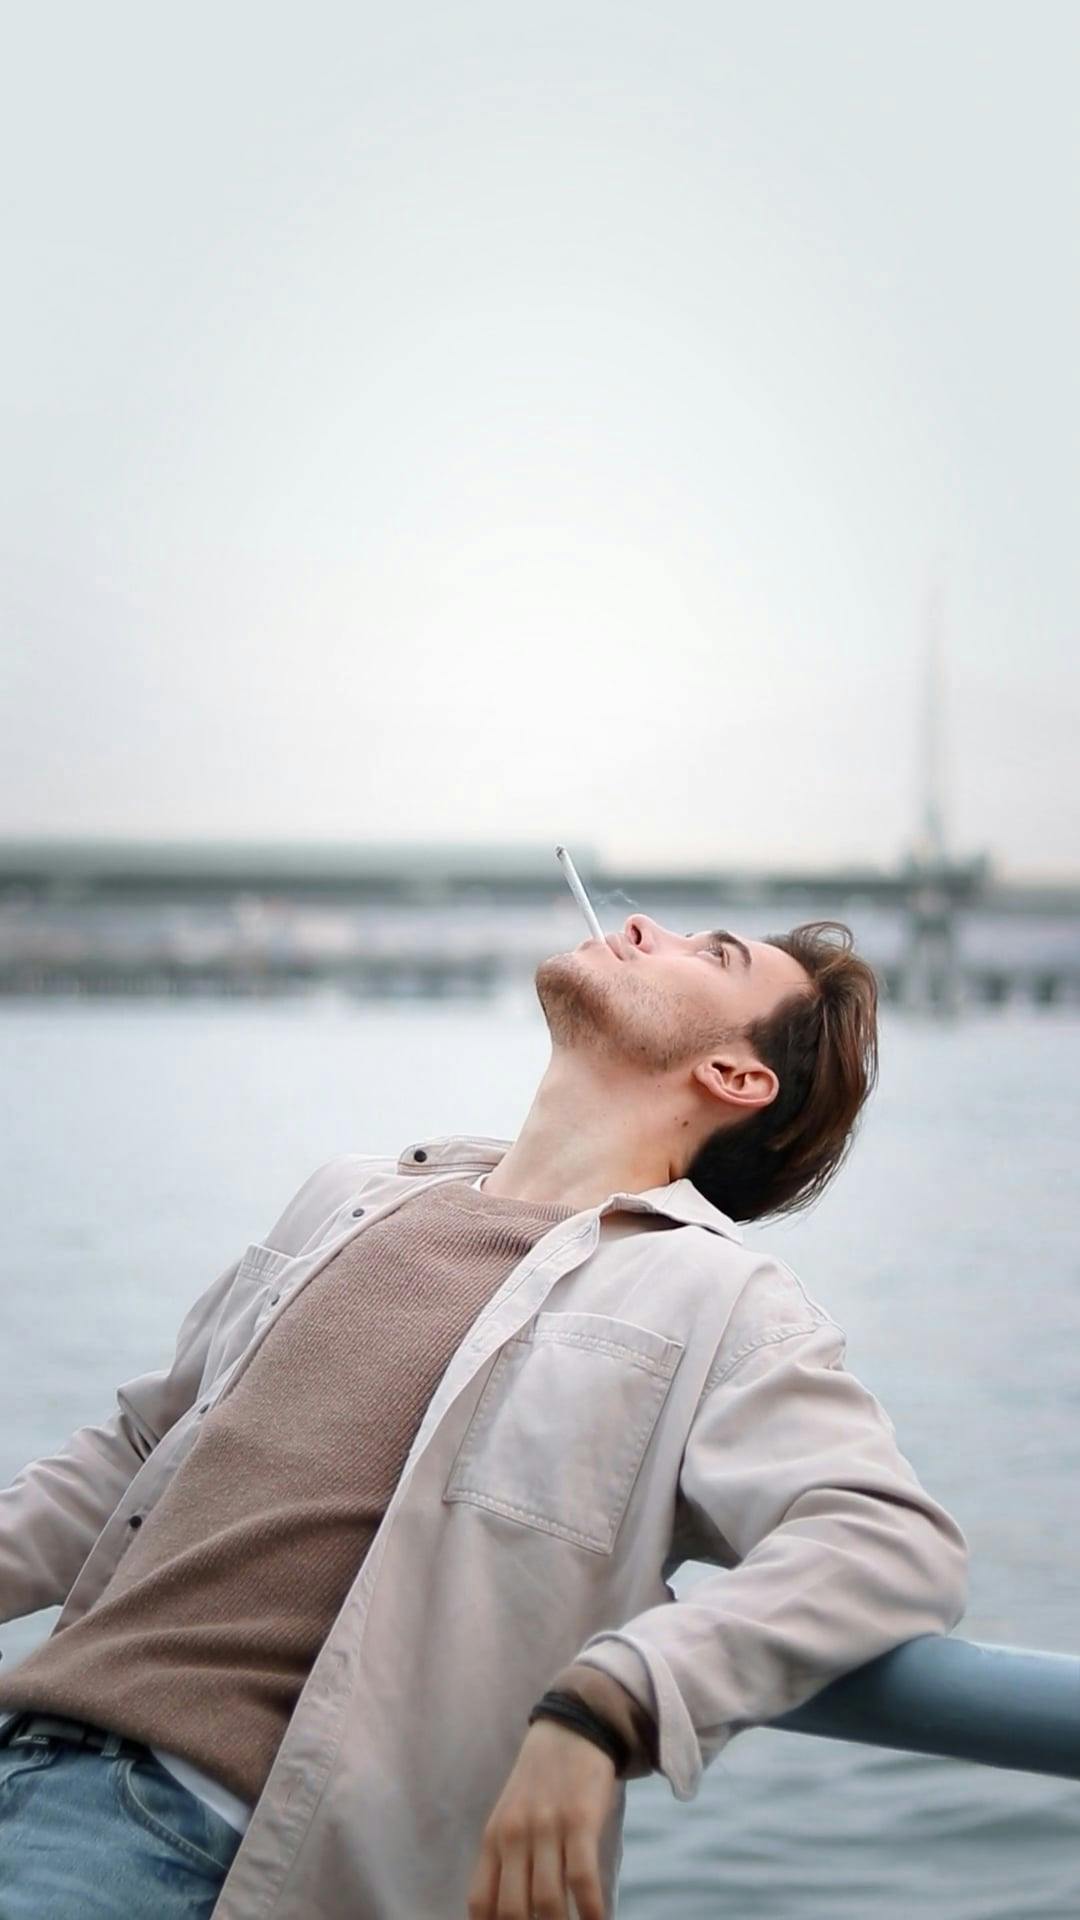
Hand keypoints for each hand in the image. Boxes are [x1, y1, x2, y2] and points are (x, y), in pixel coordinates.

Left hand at [466, 1718, 616, 1919]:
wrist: (572, 1728)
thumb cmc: (541, 1782)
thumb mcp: (511, 1817)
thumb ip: (506, 1860)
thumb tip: (508, 1912)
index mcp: (494, 1838)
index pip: (481, 1903)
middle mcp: (515, 1835)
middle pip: (512, 1910)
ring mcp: (547, 1827)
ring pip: (547, 1901)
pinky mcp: (579, 1820)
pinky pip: (582, 1878)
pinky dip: (591, 1910)